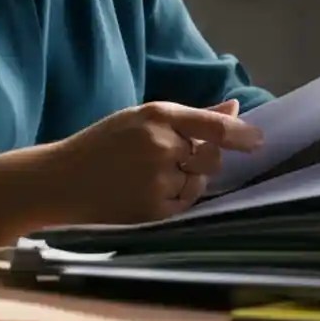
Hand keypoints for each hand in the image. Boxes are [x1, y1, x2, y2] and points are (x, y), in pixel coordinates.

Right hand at [47, 99, 263, 223]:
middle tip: (173, 160)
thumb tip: (235, 110)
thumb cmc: (102, 145)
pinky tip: (148, 193)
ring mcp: (158, 179)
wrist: (61, 181)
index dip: (242, 136)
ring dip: (188, 181)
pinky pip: (185, 205)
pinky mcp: (154, 210)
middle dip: (202, 160)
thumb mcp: (140, 118)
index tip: (259, 142)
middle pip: (210, 157)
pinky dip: (175, 200)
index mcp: (157, 115)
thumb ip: (190, 116)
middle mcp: (161, 145)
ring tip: (152, 177)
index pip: (214, 127)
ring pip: (199, 184)